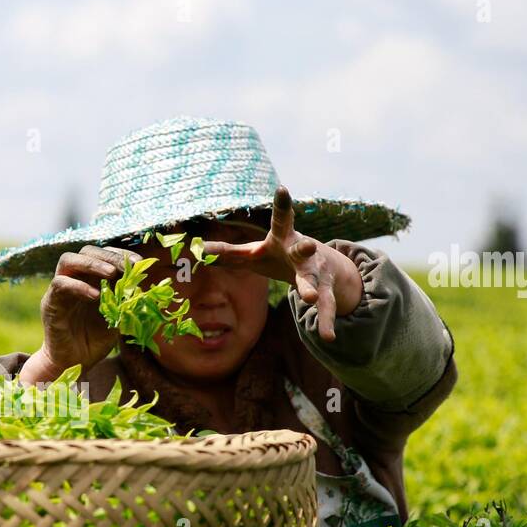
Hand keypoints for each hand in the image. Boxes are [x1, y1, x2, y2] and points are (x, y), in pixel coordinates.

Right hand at [20, 245, 137, 383]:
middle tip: (129, 266)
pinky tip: (95, 296)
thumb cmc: (93, 341)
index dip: (120, 255)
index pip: (103, 255)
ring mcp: (60, 289)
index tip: (139, 263)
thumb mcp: (116, 318)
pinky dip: (78, 286)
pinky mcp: (49, 302)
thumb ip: (125, 302)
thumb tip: (143, 286)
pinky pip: (60, 284)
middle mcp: (74, 279)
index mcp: (91, 279)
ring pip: (68, 260)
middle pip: (86, 251)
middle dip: (109, 256)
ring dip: (92, 263)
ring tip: (111, 274)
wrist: (73, 364)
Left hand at [201, 185, 362, 341]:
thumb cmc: (278, 255)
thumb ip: (228, 253)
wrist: (323, 266)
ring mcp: (316, 272)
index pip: (282, 220)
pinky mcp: (324, 291)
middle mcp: (303, 252)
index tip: (282, 189)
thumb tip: (198, 249)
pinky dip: (326, 322)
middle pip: (303, 249)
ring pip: (313, 280)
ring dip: (309, 288)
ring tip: (308, 297)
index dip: (282, 205)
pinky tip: (328, 337)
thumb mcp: (254, 254)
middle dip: (304, 248)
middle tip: (307, 245)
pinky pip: (325, 308)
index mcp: (284, 239)